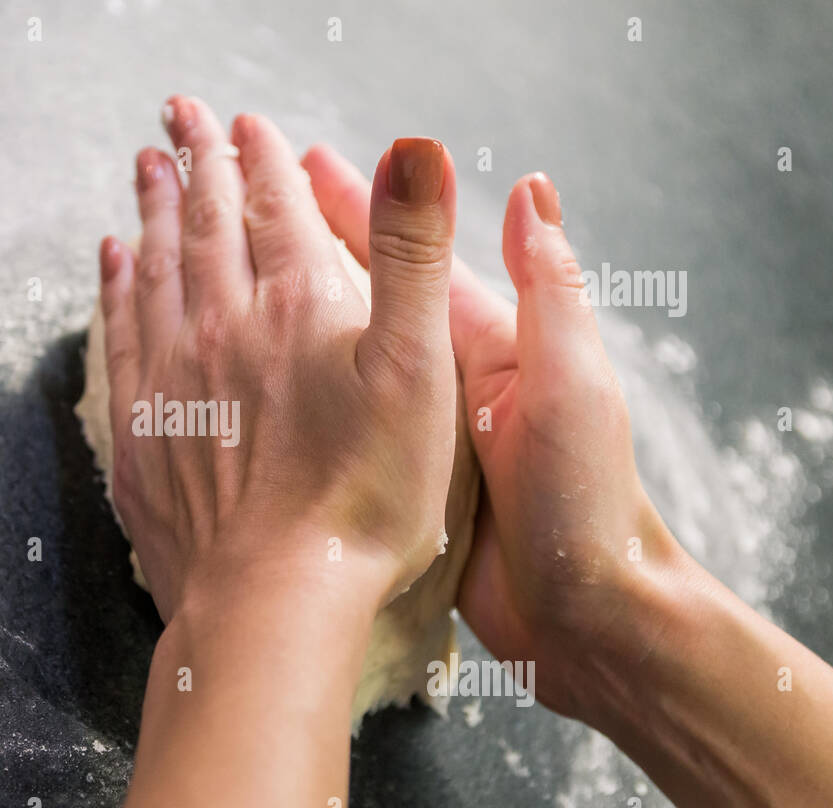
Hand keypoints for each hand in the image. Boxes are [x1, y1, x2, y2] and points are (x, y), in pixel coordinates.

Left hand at [99, 98, 460, 626]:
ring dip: (151, 210)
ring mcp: (175, 377)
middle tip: (181, 116)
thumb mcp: (418, 369)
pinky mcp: (144, 428)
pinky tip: (113, 260)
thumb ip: (411, 255)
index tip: (248, 122)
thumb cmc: (360, 496)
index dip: (262, 156)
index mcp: (296, 306)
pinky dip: (116, 286)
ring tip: (144, 166)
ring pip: (158, 269)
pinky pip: (123, 333)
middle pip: (206, 223)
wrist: (271, 597)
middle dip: (197, 162)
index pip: (274, 206)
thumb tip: (413, 149)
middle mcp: (224, 326)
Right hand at [302, 143, 675, 716]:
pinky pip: (348, 430)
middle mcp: (450, 382)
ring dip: (300, 323)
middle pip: (370, 302)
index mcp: (489, 346)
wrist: (587, 614)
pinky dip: (309, 401)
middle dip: (315, 252)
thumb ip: (547, 289)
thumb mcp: (571, 382)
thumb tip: (530, 188)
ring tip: (244, 286)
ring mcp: (424, 437)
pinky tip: (267, 389)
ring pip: (350, 365)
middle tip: (256, 209)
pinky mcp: (405, 488)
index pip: (412, 264)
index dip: (361, 211)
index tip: (304, 168)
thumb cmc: (588, 499)